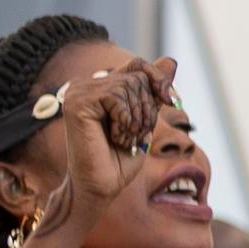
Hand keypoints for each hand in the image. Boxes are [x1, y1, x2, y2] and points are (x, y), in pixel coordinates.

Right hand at [46, 56, 178, 231]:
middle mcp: (87, 84)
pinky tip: (114, 137)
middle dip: (147, 110)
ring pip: (128, 87)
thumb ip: (154, 93)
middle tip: (135, 135)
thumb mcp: (146, 121)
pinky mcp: (76, 102)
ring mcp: (79, 91)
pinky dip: (124, 121)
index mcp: (102, 86)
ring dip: (136, 120)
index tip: (172, 101)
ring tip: (122, 139)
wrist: (102, 186)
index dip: (158, 80)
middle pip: (137, 78)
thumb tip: (170, 60)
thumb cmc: (120, 159)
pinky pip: (115, 98)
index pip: (138, 66)